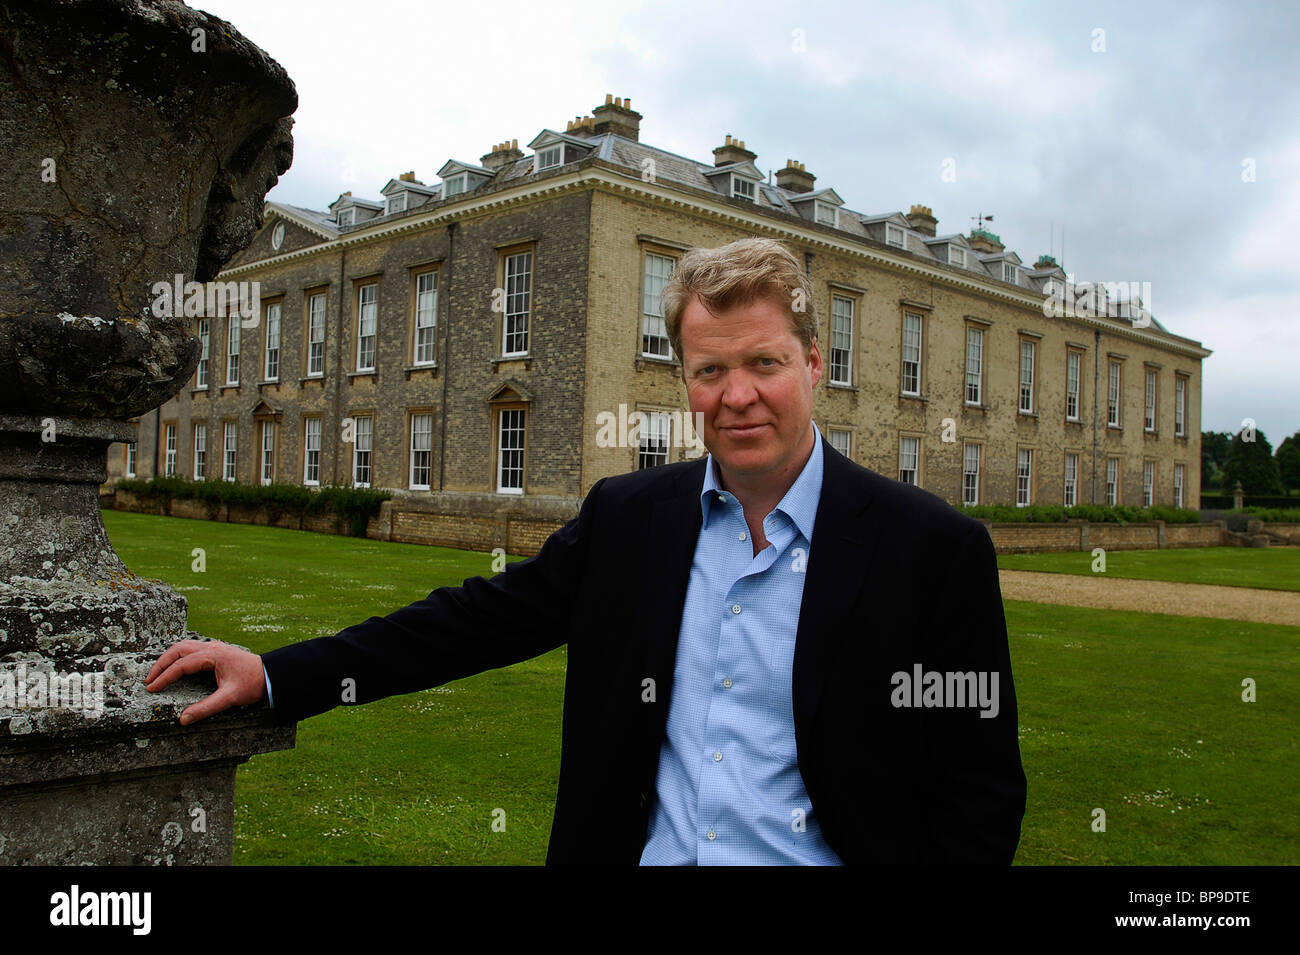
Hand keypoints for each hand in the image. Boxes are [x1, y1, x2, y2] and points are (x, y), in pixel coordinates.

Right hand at [145, 639, 265, 724]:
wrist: (271, 674)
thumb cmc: (253, 684)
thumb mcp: (230, 698)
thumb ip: (206, 708)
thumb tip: (183, 719)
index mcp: (213, 656)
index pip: (181, 665)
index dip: (164, 677)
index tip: (152, 688)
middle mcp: (211, 648)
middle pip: (178, 650)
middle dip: (161, 664)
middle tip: (149, 681)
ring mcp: (214, 648)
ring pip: (184, 647)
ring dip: (169, 658)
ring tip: (157, 674)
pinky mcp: (217, 652)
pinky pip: (192, 649)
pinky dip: (179, 657)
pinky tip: (175, 668)